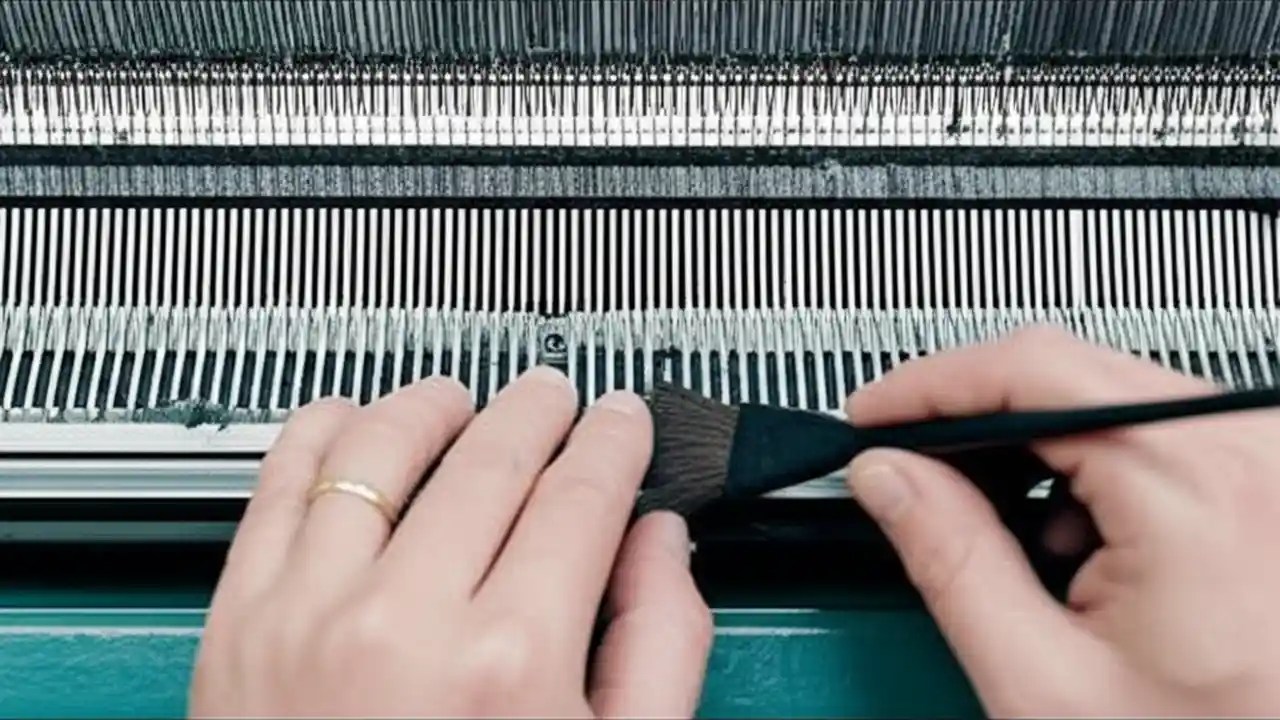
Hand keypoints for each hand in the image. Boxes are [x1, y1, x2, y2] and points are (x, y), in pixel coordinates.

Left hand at [189, 368, 711, 717]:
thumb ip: (659, 647)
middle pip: (493, 455)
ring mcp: (310, 613)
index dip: (612, 441)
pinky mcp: (239, 620)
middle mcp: (404, 623)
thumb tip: (659, 548)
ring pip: (383, 445)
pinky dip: (323, 429)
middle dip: (540, 409)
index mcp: (509, 663)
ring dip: (435, 403)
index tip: (619, 422)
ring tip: (461, 399)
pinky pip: (281, 482)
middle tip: (558, 398)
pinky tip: (355, 419)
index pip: (580, 494)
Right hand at [845, 327, 1279, 716]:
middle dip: (967, 412)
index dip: (928, 386)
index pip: (1028, 372)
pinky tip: (1063, 532)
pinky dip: (1084, 460)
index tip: (874, 416)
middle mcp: (1246, 447)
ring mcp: (1263, 456)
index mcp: (1193, 484)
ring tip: (987, 520)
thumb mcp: (1046, 678)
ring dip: (1024, 441)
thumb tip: (889, 478)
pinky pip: (1151, 426)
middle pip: (1064, 368)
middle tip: (901, 457)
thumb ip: (952, 562)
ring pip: (1102, 390)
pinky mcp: (1261, 476)